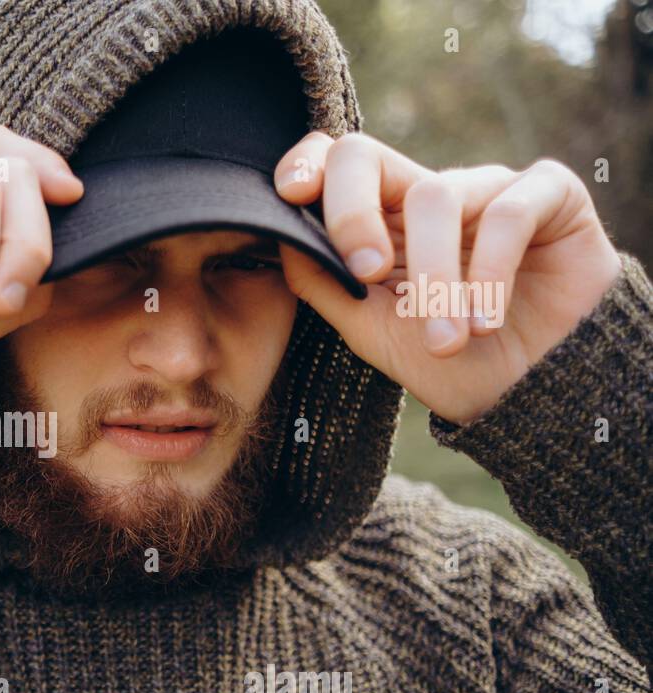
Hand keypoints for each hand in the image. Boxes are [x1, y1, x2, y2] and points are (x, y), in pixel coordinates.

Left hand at [273, 132, 621, 424]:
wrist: (533, 395)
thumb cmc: (451, 361)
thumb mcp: (370, 329)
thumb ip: (324, 284)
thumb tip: (284, 240)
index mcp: (380, 220)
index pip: (334, 163)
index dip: (306, 162)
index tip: (292, 195)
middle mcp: (428, 194)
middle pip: (366, 155)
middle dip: (351, 212)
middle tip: (367, 273)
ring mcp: (487, 188)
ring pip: (435, 197)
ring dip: (435, 278)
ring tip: (445, 341)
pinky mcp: (550, 195)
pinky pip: (506, 213)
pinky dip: (489, 274)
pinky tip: (487, 323)